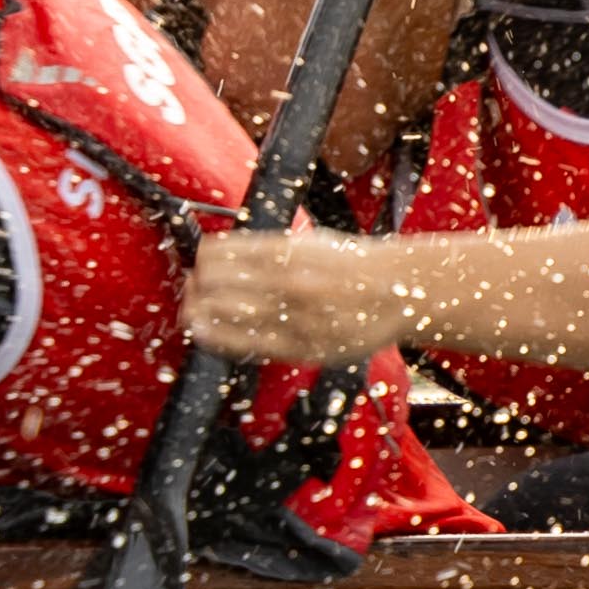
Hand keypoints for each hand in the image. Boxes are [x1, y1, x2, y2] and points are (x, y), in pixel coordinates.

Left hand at [183, 226, 417, 366]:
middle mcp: (286, 280)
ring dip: (200, 311)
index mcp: (287, 250)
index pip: (223, 253)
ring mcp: (292, 315)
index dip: (202, 260)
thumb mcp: (309, 243)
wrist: (397, 291)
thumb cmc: (351, 265)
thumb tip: (222, 255)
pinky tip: (204, 333)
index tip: (199, 264)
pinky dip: (220, 338)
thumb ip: (268, 250)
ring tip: (191, 312)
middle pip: (218, 283)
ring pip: (227, 313)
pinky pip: (248, 344)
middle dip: (196, 287)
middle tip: (191, 289)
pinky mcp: (300, 345)